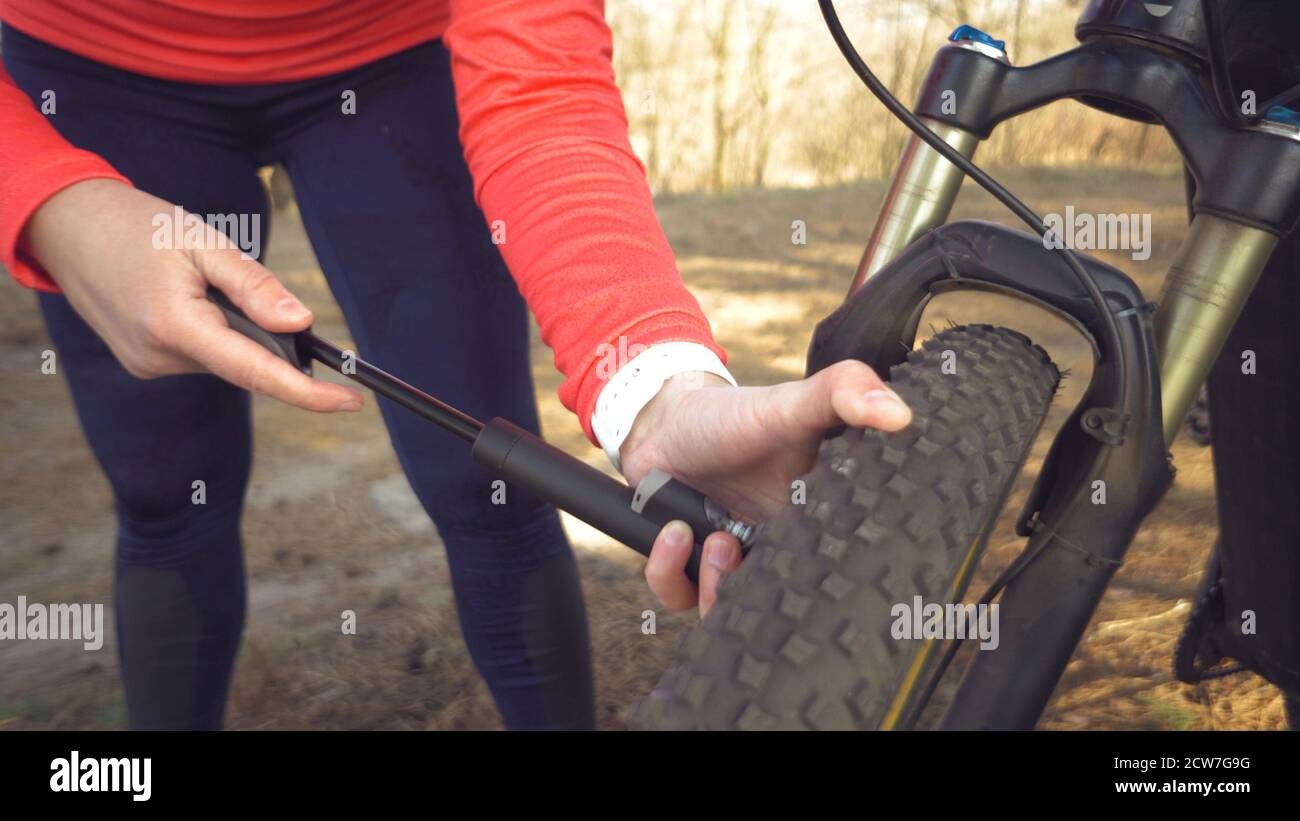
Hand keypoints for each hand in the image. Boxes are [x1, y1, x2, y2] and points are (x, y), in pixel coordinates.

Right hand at [22, 179, 362, 411]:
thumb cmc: (137, 226)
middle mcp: (160, 358)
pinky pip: (201, 353)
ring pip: (224, 358)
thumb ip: (254, 285)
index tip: (351, 401)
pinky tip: (182, 296)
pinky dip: (210, 331)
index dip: (309, 393)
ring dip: (231, 327)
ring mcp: (149, 366)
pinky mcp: (145, 364)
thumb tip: (301, 322)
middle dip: (261, 332)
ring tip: (194, 279)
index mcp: (176, 327)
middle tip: (233, 281)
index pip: (257, 372)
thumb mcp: (203, 241)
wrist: (67, 227)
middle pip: (245, 362)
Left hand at [622, 362, 911, 616]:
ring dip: (720, 587)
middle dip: (773, 601)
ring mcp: (730, 567)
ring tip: (717, 542)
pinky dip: (670, 571)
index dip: (837, 582)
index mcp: (815, 526)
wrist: (667, 418)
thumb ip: (844, 395)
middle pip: (788, 609)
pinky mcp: (686, 570)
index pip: (842, 572)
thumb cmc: (736, 416)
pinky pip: (678, 597)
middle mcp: (776, 554)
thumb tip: (901, 415)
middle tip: (758, 553)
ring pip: (732, 615)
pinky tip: (676, 533)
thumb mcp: (794, 402)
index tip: (822, 565)